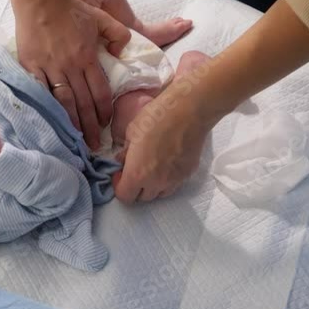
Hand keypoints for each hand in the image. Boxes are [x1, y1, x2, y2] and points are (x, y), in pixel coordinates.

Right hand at [15, 0, 130, 149]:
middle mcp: (70, 66)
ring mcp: (49, 68)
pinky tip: (51, 122)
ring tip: (76, 140)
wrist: (40, 0)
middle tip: (95, 146)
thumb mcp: (102, 17)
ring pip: (63, 102)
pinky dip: (46, 109)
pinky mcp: (31, 67)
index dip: (104, 110)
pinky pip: (40, 92)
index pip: (100, 91)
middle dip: (90, 126)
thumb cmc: (71, 9)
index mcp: (88, 56)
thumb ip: (118, 35)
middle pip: (83, 102)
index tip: (106, 124)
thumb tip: (119, 55)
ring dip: (71, 123)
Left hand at [114, 81, 212, 202]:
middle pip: (142, 197)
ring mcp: (175, 180)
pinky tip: (168, 162)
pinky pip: (174, 184)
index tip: (120, 173)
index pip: (124, 196)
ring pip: (160, 193)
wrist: (188, 111)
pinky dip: (168, 178)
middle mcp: (156, 183)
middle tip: (135, 169)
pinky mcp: (188, 173)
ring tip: (152, 168)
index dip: (119, 186)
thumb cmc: (155, 118)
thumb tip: (122, 160)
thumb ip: (125, 152)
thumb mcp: (131, 132)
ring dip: (152, 186)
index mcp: (137, 174)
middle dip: (136, 187)